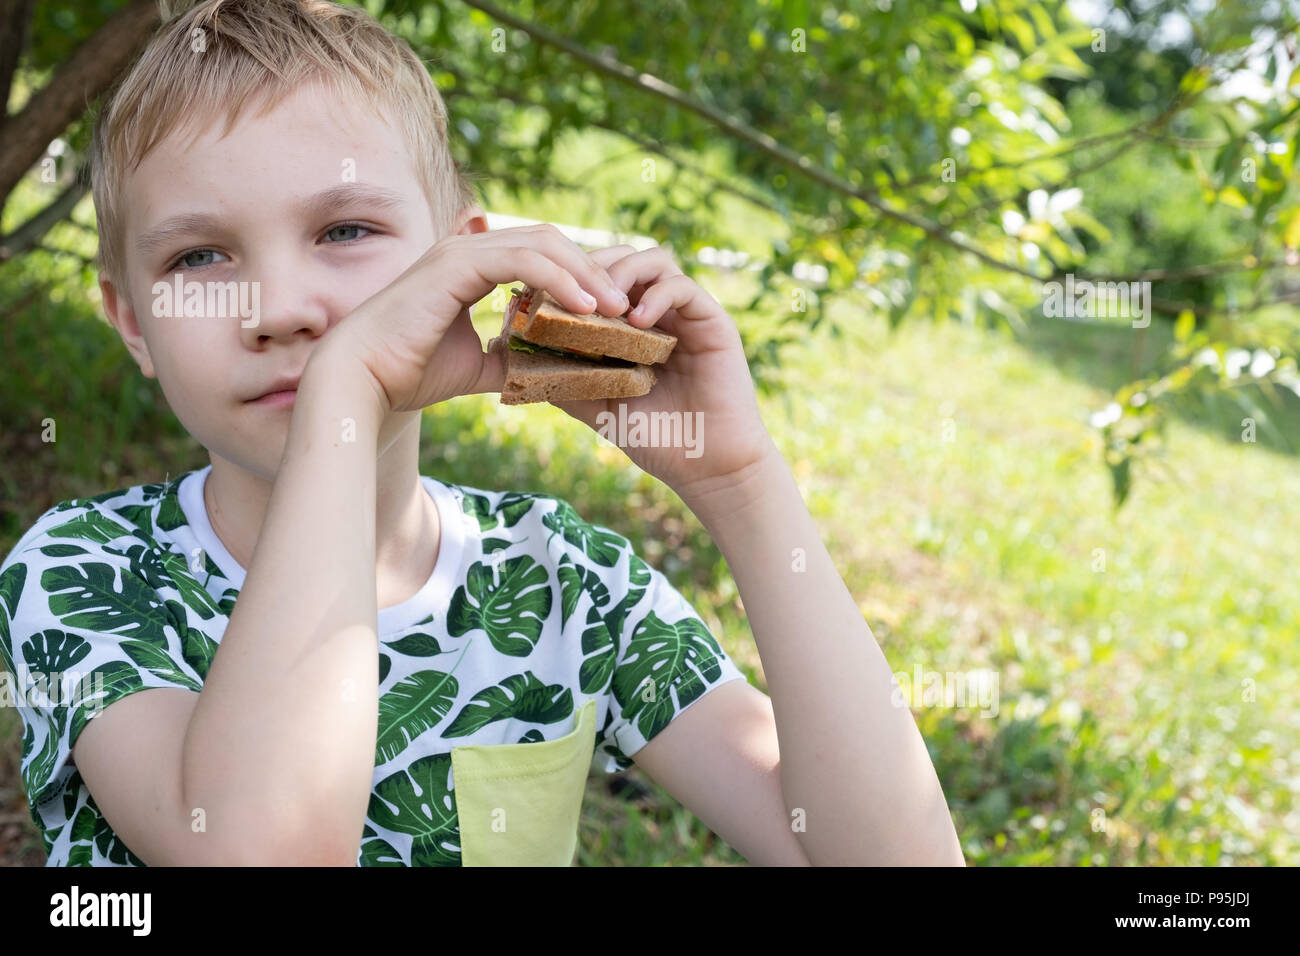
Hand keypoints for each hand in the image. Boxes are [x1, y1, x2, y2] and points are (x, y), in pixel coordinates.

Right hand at [318, 224, 630, 415]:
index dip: (577, 276)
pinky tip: (585, 307)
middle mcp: (467, 249)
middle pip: (548, 241)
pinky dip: (559, 279)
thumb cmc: (409, 373)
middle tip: (624, 305)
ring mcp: (460, 251)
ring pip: (542, 244)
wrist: (363, 382)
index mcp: (471, 266)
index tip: (608, 310)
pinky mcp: (456, 264)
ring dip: (585, 274)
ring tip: (615, 308)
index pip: (538, 254)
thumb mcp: (475, 366)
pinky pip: (522, 261)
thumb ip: (508, 356)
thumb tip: (542, 368)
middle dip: (592, 270)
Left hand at [549, 245, 778, 500]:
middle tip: (572, 295)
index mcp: (633, 326)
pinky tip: (636, 321)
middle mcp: (661, 312)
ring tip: (605, 307)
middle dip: (593, 267)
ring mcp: (687, 315)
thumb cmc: (657, 439)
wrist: (706, 467)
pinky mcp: (713, 322)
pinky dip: (656, 295)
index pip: (600, 278)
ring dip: (623, 273)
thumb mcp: (599, 405)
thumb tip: (518, 362)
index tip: (546, 296)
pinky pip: (683, 287)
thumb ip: (569, 378)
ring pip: (654, 260)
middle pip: (624, 258)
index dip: (571, 277)